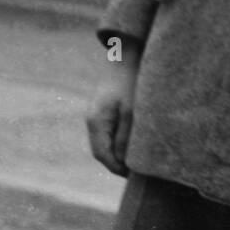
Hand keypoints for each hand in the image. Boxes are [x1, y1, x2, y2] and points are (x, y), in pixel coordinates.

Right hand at [85, 45, 141, 176]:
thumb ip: (127, 137)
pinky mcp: (104, 108)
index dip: (116, 167)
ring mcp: (97, 114)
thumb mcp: (132, 111)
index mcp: (96, 122)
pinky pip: (109, 131)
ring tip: (136, 157)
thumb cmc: (131, 81)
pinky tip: (133, 140)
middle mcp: (92, 119)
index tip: (132, 175)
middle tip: (137, 169)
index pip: (102, 154)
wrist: (126, 54)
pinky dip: (119, 139)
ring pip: (105, 141)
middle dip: (117, 162)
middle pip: (101, 150)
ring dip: (118, 150)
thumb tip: (124, 162)